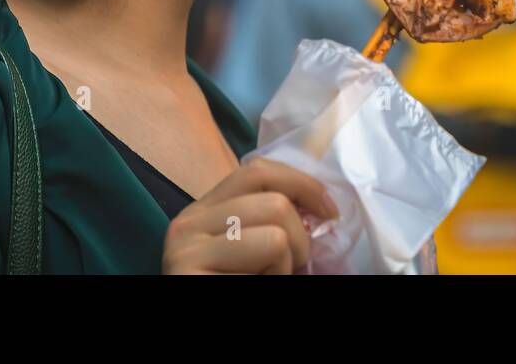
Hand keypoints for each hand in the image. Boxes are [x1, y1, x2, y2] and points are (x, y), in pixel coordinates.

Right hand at [161, 156, 338, 273]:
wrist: (199, 343)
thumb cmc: (235, 286)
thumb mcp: (252, 251)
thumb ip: (269, 222)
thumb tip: (321, 206)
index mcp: (203, 211)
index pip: (258, 170)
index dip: (302, 184)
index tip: (330, 212)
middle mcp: (188, 222)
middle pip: (275, 199)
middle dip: (299, 237)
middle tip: (289, 269)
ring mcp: (185, 246)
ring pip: (277, 228)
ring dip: (287, 263)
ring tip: (266, 281)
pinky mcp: (189, 270)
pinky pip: (267, 251)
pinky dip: (276, 276)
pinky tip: (251, 290)